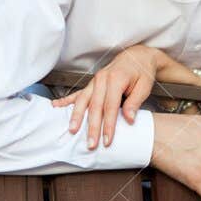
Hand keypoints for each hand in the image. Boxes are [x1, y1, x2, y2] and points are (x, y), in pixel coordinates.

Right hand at [52, 45, 183, 149]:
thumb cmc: (142, 72)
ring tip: (72, 130)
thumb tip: (128, 119)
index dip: (108, 125)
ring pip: (83, 100)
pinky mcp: (92, 83)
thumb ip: (134, 103)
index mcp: (116, 79)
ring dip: (77, 116)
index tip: (107, 140)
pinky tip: (56, 106)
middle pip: (94, 106)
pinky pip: (78, 93)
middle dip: (92, 127)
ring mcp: (95, 81)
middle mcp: (102, 79)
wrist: (137, 56)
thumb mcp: (144, 87)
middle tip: (90, 143)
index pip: (110, 107)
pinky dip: (67, 100)